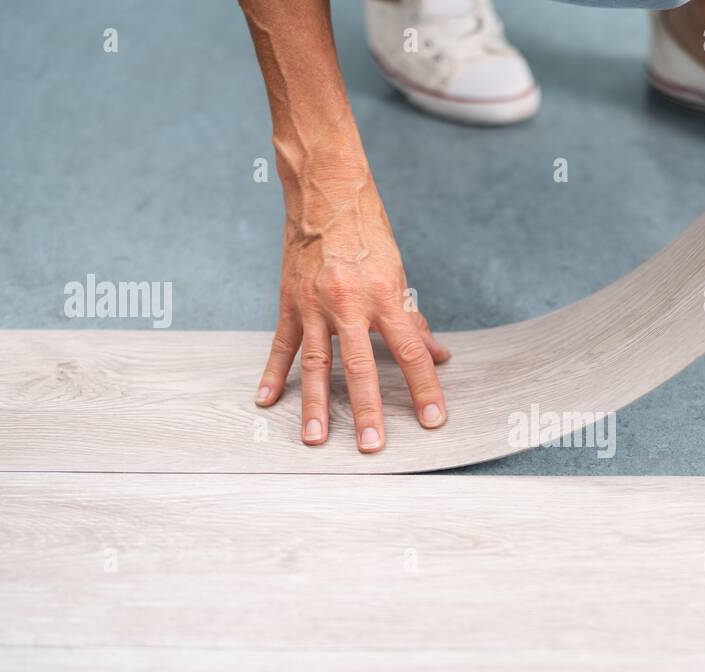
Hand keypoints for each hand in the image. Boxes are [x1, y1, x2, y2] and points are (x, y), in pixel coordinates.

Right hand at [253, 150, 449, 451]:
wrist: (326, 192)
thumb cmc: (367, 232)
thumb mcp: (398, 274)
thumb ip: (413, 320)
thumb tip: (439, 354)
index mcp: (384, 296)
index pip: (411, 352)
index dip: (424, 388)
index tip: (433, 420)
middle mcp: (349, 303)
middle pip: (361, 366)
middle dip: (367, 409)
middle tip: (371, 446)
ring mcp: (315, 305)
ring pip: (317, 363)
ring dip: (316, 405)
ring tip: (314, 439)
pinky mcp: (289, 302)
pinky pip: (281, 346)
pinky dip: (272, 374)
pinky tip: (265, 401)